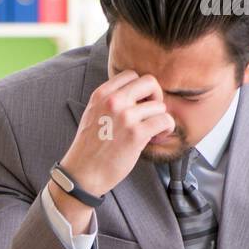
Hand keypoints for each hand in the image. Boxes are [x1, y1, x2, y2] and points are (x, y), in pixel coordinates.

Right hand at [47, 72, 174, 230]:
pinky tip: (157, 136)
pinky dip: (166, 128)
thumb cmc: (89, 147)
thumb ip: (110, 101)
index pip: (130, 75)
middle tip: (151, 111)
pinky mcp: (137, 134)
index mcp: (101, 95)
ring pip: (159, 105)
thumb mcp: (92, 114)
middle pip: (149, 82)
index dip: (140, 88)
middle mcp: (113, 101)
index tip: (139, 102)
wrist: (83, 173)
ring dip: (159, 118)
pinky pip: (164, 120)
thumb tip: (136, 95)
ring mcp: (125, 117)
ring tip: (152, 130)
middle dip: (155, 95)